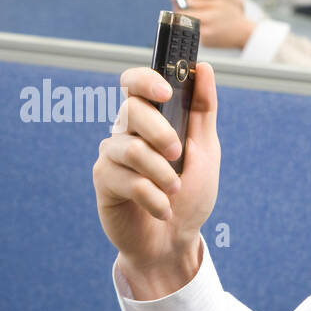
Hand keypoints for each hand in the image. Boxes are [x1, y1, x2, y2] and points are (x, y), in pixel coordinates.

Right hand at [93, 63, 220, 298]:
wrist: (175, 242)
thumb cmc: (190, 196)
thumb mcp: (206, 151)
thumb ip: (203, 111)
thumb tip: (205, 68)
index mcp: (150, 118)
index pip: (135, 83)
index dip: (145, 80)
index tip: (165, 90)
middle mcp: (126, 132)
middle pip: (131, 110)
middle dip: (161, 132)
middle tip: (179, 154)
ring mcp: (112, 156)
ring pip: (131, 148)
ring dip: (162, 172)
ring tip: (174, 191)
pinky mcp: (104, 181)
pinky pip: (126, 180)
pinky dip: (153, 197)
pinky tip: (161, 209)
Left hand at [182, 0, 255, 48]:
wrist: (243, 34)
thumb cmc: (232, 16)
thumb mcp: (218, 3)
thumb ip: (200, 2)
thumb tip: (185, 0)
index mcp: (205, 18)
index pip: (181, 14)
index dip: (177, 7)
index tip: (176, 3)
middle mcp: (202, 31)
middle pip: (182, 22)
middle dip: (182, 15)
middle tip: (183, 8)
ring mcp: (203, 39)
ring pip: (188, 28)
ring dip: (189, 22)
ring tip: (197, 16)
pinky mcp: (204, 44)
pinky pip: (195, 34)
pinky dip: (197, 29)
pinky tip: (206, 25)